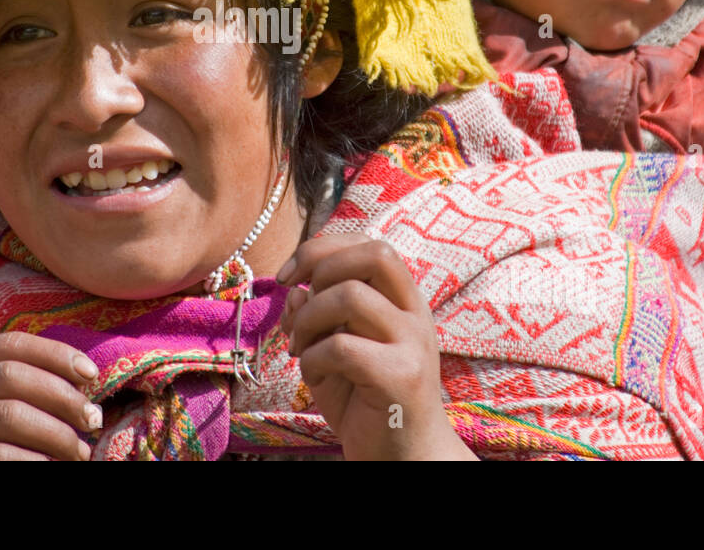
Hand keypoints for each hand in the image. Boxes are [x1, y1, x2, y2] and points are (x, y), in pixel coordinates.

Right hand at [0, 332, 101, 459]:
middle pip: (11, 376)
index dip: (54, 353)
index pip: (9, 345)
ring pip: (7, 415)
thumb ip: (22, 390)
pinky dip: (31, 460)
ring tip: (79, 452)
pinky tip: (49, 466)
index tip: (91, 374)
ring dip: (55, 434)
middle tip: (92, 420)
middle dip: (62, 396)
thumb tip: (83, 379)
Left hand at [277, 234, 477, 460]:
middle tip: (300, 305)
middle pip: (374, 253)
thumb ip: (316, 316)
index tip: (289, 276)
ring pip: (350, 296)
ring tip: (300, 347)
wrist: (403, 459)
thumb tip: (295, 290)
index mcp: (403, 301)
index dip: (322, 248)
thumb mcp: (334, 350)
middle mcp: (414, 315)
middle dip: (320, 267)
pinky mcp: (401, 378)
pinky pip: (341, 346)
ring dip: (309, 318)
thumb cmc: (364, 400)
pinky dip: (312, 358)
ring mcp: (413, 345)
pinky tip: (314, 377)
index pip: (370, 244)